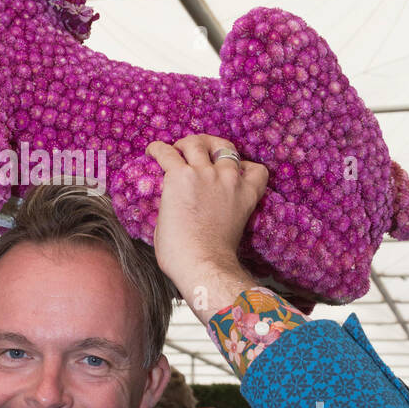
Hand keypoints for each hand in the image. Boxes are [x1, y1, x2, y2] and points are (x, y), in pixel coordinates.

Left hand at [146, 134, 268, 322]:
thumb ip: (220, 210)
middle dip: (212, 146)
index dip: (243, 166)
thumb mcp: (230, 227)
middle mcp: (229, 179)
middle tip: (197, 152)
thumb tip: (200, 210)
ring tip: (175, 150)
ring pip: (196, 143)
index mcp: (246, 194)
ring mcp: (204, 174)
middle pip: (224, 148)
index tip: (232, 170)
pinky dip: (158, 149)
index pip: (257, 170)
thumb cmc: (212, 258)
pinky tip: (151, 152)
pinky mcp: (180, 176)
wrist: (203, 263)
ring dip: (185, 144)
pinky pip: (167, 153)